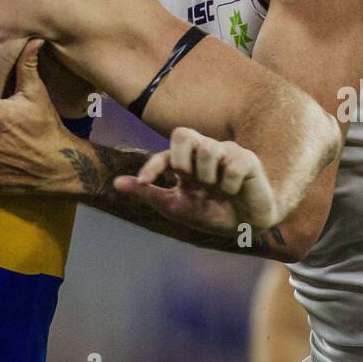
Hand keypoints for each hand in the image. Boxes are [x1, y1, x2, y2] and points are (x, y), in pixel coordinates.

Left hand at [113, 127, 279, 232]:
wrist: (246, 227)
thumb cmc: (211, 214)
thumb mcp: (177, 206)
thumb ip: (148, 193)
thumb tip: (115, 183)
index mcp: (186, 162)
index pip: (164, 155)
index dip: (152, 166)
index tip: (144, 182)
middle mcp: (204, 151)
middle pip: (182, 133)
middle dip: (181, 161)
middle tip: (190, 181)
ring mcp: (225, 151)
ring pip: (207, 149)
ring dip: (208, 178)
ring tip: (217, 190)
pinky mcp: (247, 159)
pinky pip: (231, 166)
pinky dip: (229, 187)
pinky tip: (235, 192)